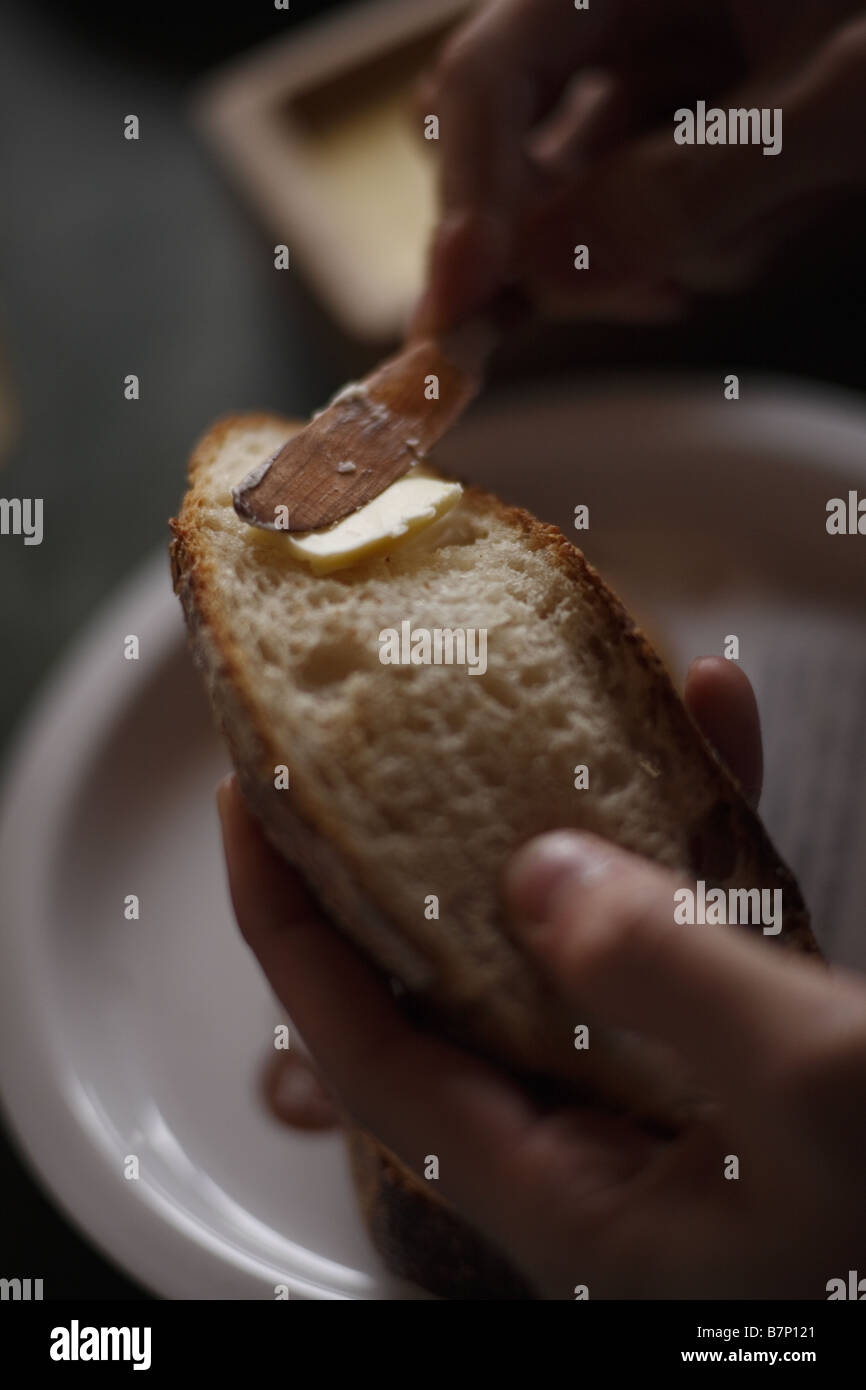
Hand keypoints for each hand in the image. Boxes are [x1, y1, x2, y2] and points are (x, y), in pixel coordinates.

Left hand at [218, 658, 865, 1298]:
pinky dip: (698, 813)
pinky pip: (686, 909)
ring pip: (567, 928)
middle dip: (395, 853)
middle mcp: (600, 1135)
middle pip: (448, 980)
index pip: (369, 1050)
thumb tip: (536, 875)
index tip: (244, 809)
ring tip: (514, 698)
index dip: (289, 932)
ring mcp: (670, 1079)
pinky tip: (715, 715)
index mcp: (570, 1189)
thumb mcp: (807, 1095)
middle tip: (343, 744)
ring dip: (556, 806)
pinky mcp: (741, 1032)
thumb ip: (665, 982)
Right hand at [410, 0, 865, 331]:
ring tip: (779, 212)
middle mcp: (618, 17)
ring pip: (574, 212)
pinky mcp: (678, 144)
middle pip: (507, 154)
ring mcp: (648, 85)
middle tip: (650, 294)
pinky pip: (637, 231)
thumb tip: (546, 270)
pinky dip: (695, 254)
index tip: (461, 304)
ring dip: (659, 252)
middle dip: (563, 240)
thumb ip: (696, 179)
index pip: (490, 74)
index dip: (466, 194)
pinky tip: (776, 216)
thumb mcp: (844, 97)